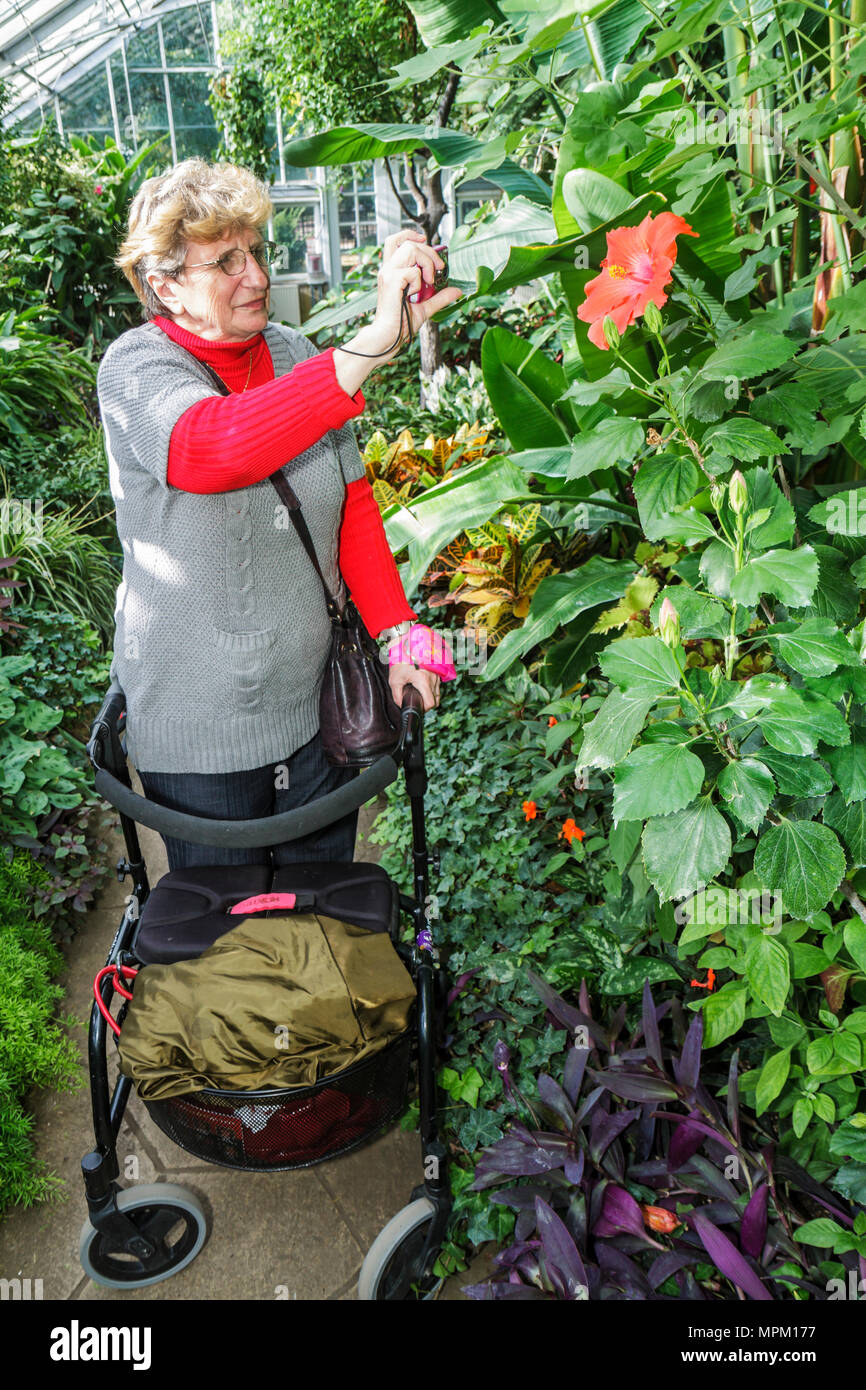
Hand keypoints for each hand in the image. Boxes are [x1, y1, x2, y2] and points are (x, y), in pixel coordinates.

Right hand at [369, 230, 462, 358]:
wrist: (388, 336)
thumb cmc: (401, 323)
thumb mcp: (426, 307)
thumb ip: (440, 297)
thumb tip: (457, 291)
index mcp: (392, 270)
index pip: (396, 240)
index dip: (411, 235)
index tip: (425, 241)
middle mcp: (388, 268)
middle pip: (409, 242)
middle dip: (429, 252)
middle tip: (439, 268)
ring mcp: (388, 273)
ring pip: (411, 249)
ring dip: (426, 263)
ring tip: (429, 281)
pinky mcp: (391, 281)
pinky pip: (412, 271)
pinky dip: (419, 282)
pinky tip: (415, 294)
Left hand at [388, 662, 440, 712]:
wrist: (407, 645)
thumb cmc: (400, 661)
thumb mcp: (394, 680)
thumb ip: (397, 696)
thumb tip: (401, 705)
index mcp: (423, 681)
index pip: (431, 703)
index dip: (424, 709)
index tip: (417, 706)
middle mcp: (432, 678)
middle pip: (436, 700)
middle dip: (427, 704)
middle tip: (417, 701)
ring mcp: (436, 675)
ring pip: (437, 693)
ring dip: (429, 697)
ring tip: (418, 693)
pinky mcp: (437, 672)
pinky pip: (436, 686)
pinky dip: (431, 689)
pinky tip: (421, 686)